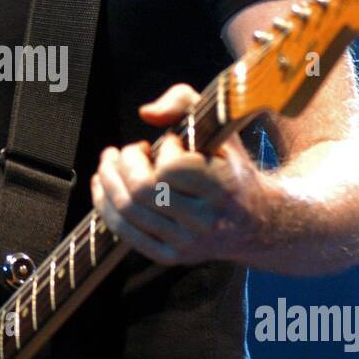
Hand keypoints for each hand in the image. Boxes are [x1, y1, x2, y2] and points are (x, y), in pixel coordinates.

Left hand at [89, 83, 269, 266]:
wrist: (255, 221)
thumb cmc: (230, 167)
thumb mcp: (220, 126)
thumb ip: (185, 101)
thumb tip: (146, 113)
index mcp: (223, 187)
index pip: (172, 168)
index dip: (162, 149)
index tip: (169, 143)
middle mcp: (206, 221)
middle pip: (142, 191)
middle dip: (124, 163)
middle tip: (127, 151)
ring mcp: (188, 243)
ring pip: (127, 211)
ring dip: (108, 180)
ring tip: (109, 163)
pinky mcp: (172, 257)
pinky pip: (124, 232)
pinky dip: (105, 205)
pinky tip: (103, 185)